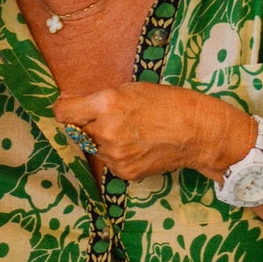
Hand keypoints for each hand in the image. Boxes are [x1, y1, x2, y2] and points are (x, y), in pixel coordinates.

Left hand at [51, 82, 254, 180]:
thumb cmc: (169, 103)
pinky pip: (108, 161)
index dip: (64, 109)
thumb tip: (70, 107)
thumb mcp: (131, 89)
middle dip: (86, 124)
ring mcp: (114, 155)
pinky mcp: (124, 172)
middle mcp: (106, 131)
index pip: (63, 113)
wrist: (199, 132)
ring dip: (101, 139)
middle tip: (108, 119)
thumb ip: (99, 100)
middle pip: (76, 130)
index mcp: (107, 104)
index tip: (69, 108)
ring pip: (92, 146)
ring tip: (129, 132)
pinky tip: (137, 146)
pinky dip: (116, 154)